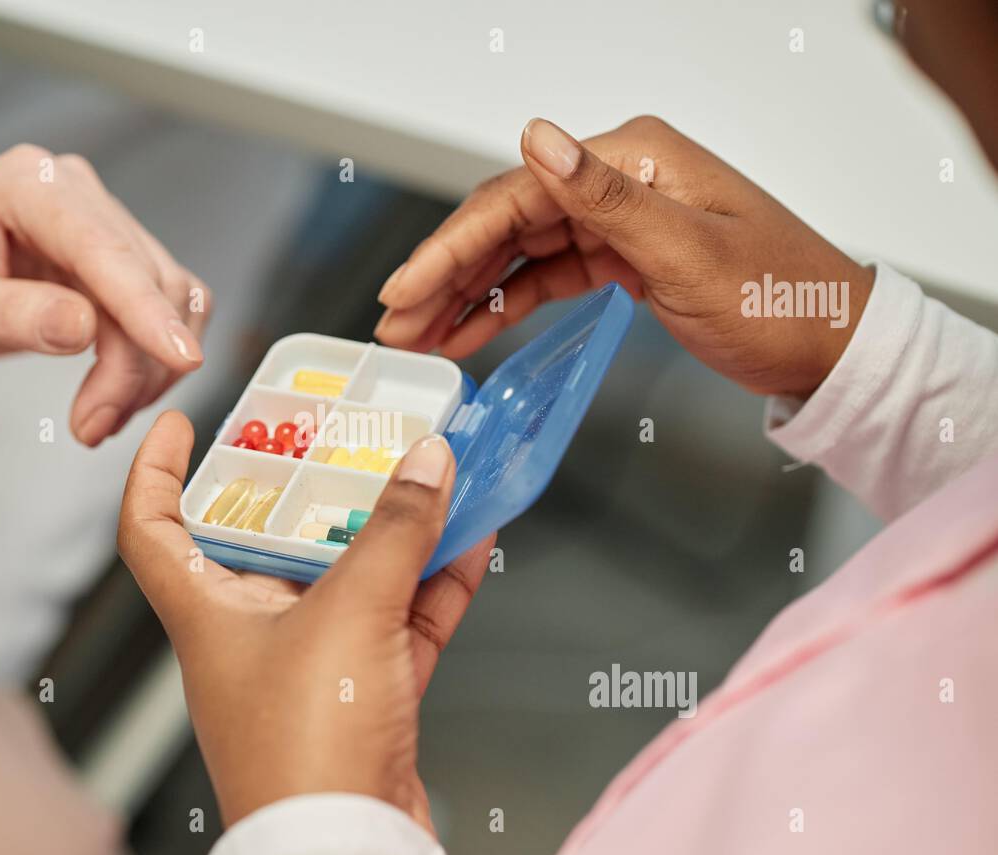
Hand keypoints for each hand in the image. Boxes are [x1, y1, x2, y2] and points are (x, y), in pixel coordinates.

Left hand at [0, 146, 210, 444]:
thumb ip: (9, 314)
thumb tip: (82, 328)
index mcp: (26, 185)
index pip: (105, 249)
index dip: (147, 308)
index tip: (182, 360)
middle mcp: (75, 193)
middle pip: (147, 281)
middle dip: (135, 364)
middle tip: (93, 427)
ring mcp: (104, 222)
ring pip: (170, 298)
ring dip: (149, 370)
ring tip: (98, 419)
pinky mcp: (120, 258)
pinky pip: (167, 309)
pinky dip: (153, 360)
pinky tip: (118, 394)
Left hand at [117, 411, 493, 828]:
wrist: (349, 849)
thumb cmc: (307, 749)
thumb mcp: (349, 614)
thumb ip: (392, 533)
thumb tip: (427, 464)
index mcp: (210, 611)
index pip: (153, 528)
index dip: (157, 469)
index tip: (179, 422)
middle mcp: (255, 633)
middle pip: (274, 540)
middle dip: (319, 486)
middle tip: (351, 435)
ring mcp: (315, 663)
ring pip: (352, 576)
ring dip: (394, 530)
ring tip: (432, 474)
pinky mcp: (368, 692)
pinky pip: (401, 618)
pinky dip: (433, 581)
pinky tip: (470, 540)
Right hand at [375, 116, 874, 398]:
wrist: (831, 345)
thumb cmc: (779, 299)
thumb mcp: (690, 252)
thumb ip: (605, 199)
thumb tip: (535, 136)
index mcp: (631, 160)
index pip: (516, 195)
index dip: (451, 245)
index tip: (405, 290)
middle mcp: (617, 180)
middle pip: (506, 222)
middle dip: (445, 275)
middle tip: (396, 324)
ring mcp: (618, 218)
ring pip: (519, 253)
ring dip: (466, 294)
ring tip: (419, 337)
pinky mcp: (622, 257)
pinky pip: (547, 277)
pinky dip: (507, 304)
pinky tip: (471, 330)